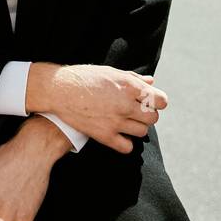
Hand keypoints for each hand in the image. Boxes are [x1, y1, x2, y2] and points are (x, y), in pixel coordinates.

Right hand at [32, 64, 167, 153]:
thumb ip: (133, 78)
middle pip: (153, 118)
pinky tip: (119, 134)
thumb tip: (151, 81)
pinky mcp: (104, 135)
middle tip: (135, 111)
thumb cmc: (85, 77)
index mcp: (128, 85)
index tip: (149, 101)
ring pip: (142, 132)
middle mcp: (125, 104)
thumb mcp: (110, 72)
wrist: (59, 90)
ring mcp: (115, 121)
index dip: (157, 101)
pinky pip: (127, 147)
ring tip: (126, 121)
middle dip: (147, 114)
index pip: (160, 100)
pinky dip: (126, 143)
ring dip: (137, 127)